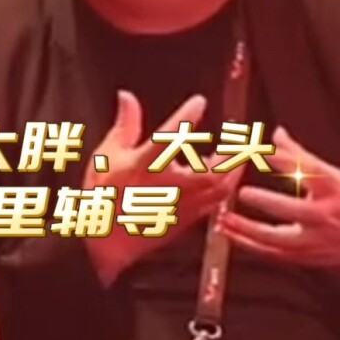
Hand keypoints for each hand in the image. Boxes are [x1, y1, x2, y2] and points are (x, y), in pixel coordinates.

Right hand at [84, 90, 240, 285]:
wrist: (103, 243)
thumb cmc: (102, 197)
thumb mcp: (106, 155)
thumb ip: (125, 124)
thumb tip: (127, 97)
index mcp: (143, 166)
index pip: (169, 137)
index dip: (186, 116)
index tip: (199, 102)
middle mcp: (166, 185)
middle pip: (211, 171)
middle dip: (229, 153)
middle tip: (237, 137)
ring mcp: (179, 205)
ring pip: (219, 189)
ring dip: (233, 169)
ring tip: (237, 154)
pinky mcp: (186, 220)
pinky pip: (215, 203)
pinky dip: (224, 188)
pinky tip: (225, 178)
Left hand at [221, 126, 339, 270]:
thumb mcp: (331, 176)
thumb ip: (299, 156)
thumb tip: (276, 133)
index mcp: (334, 190)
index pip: (311, 172)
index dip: (287, 161)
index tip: (263, 151)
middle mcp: (326, 216)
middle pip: (297, 210)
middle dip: (269, 202)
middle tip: (243, 191)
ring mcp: (315, 240)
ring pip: (279, 239)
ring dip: (247, 229)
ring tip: (224, 217)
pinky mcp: (304, 257)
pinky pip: (271, 253)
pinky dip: (248, 244)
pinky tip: (228, 233)